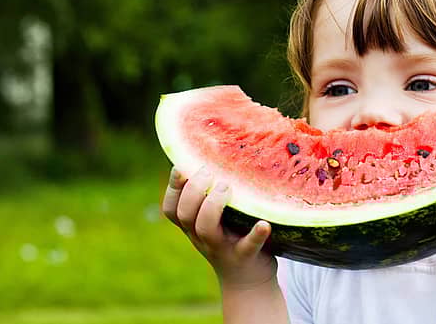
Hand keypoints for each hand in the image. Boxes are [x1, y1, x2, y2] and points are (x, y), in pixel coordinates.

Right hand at [161, 166, 276, 288]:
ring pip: (205, 228)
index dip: (173, 188)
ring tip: (228, 188)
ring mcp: (222, 248)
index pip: (171, 208)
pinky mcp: (245, 257)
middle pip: (185, 215)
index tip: (182, 167)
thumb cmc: (232, 239)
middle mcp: (202, 237)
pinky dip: (255, 235)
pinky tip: (264, 223)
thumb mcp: (215, 220)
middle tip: (211, 174)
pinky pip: (248, 246)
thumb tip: (213, 153)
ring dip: (213, 206)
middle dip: (194, 191)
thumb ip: (210, 196)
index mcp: (193, 227)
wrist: (248, 282)